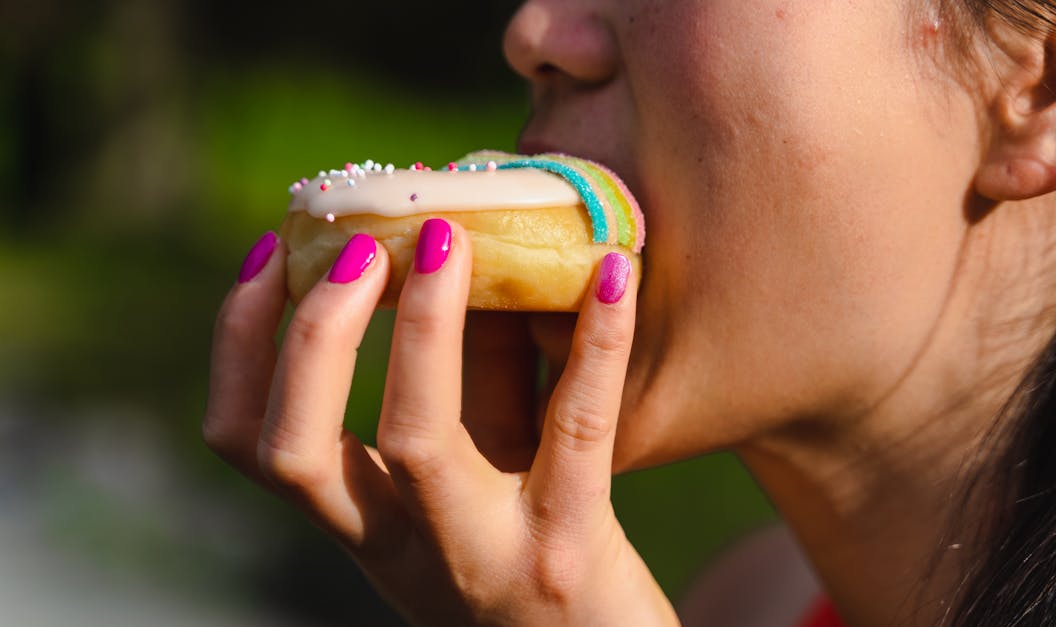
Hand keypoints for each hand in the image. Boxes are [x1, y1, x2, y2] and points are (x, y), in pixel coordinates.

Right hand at [204, 224, 677, 625]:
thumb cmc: (535, 560)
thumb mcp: (472, 486)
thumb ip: (459, 390)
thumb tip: (453, 253)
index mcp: (365, 524)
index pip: (251, 443)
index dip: (238, 346)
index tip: (268, 255)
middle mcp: (401, 548)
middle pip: (299, 448)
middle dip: (315, 333)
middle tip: (358, 243)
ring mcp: (482, 554)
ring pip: (415, 442)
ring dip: (421, 329)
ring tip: (447, 238)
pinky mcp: (569, 550)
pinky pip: (575, 430)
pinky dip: (595, 341)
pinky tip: (616, 271)